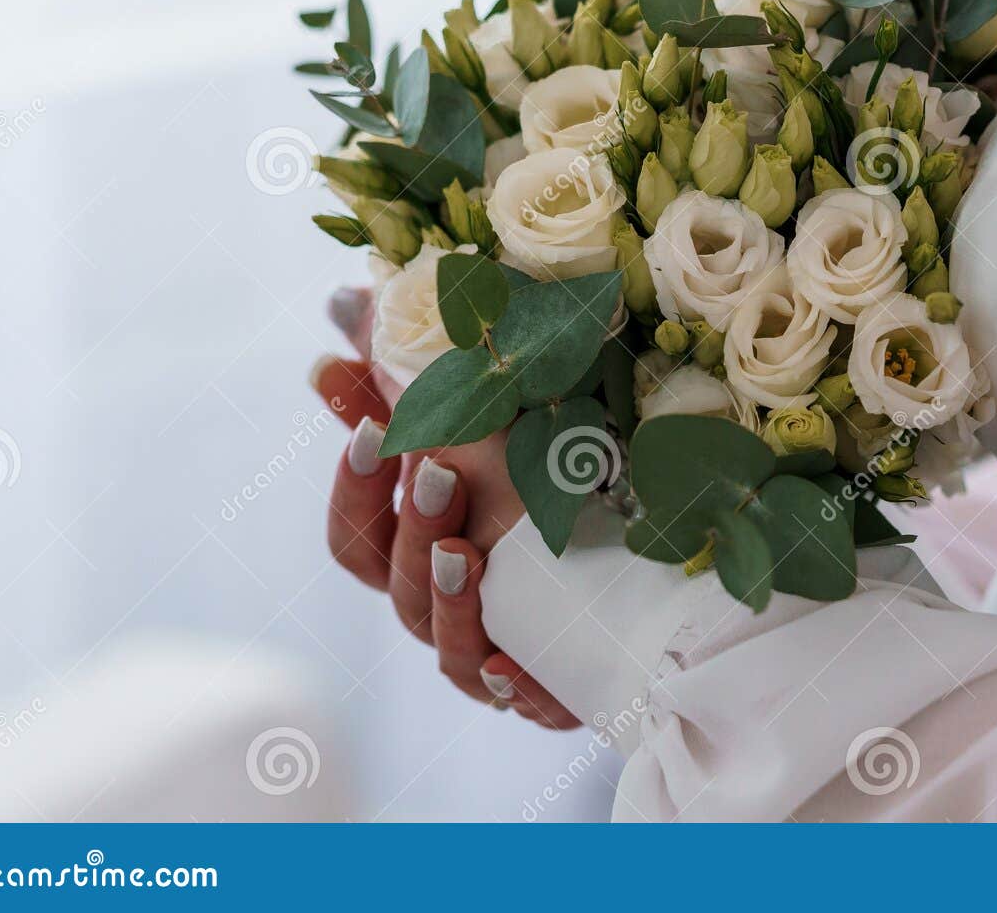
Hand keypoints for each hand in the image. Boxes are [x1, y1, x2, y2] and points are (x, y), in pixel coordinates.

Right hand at [313, 288, 579, 728]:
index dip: (355, 483)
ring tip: (469, 549)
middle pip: (391, 582)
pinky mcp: (538, 687)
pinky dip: (507, 681)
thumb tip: (344, 298)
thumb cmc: (554, 484)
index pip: (354, 535)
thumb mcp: (490, 418)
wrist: (652, 565)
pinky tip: (508, 662)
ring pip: (439, 639)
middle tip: (439, 466)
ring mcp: (485, 648)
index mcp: (416, 552)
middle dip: (410, 524)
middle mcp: (439, 604)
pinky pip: (510, 699)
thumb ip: (409, 371)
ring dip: (448, 592)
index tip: (372, 422)